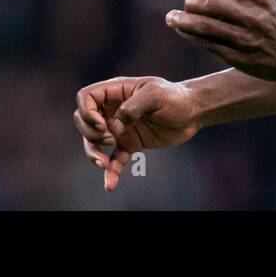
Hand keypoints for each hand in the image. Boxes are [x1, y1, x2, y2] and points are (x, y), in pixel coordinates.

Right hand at [74, 76, 201, 190]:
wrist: (192, 113)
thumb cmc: (174, 97)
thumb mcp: (155, 95)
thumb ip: (133, 107)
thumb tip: (116, 124)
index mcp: (116, 92)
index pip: (86, 97)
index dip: (87, 111)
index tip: (102, 124)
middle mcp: (113, 109)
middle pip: (83, 120)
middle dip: (89, 132)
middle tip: (110, 138)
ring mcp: (120, 128)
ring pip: (93, 141)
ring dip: (92, 153)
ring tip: (103, 164)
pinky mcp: (130, 144)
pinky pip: (114, 159)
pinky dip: (110, 172)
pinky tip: (109, 185)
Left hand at [166, 0, 275, 81]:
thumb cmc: (273, 24)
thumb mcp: (264, 1)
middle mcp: (252, 16)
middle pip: (211, 3)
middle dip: (192, 2)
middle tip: (188, 4)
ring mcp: (244, 37)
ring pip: (205, 25)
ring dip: (183, 20)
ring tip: (172, 18)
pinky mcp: (236, 56)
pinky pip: (206, 43)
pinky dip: (189, 35)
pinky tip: (181, 30)